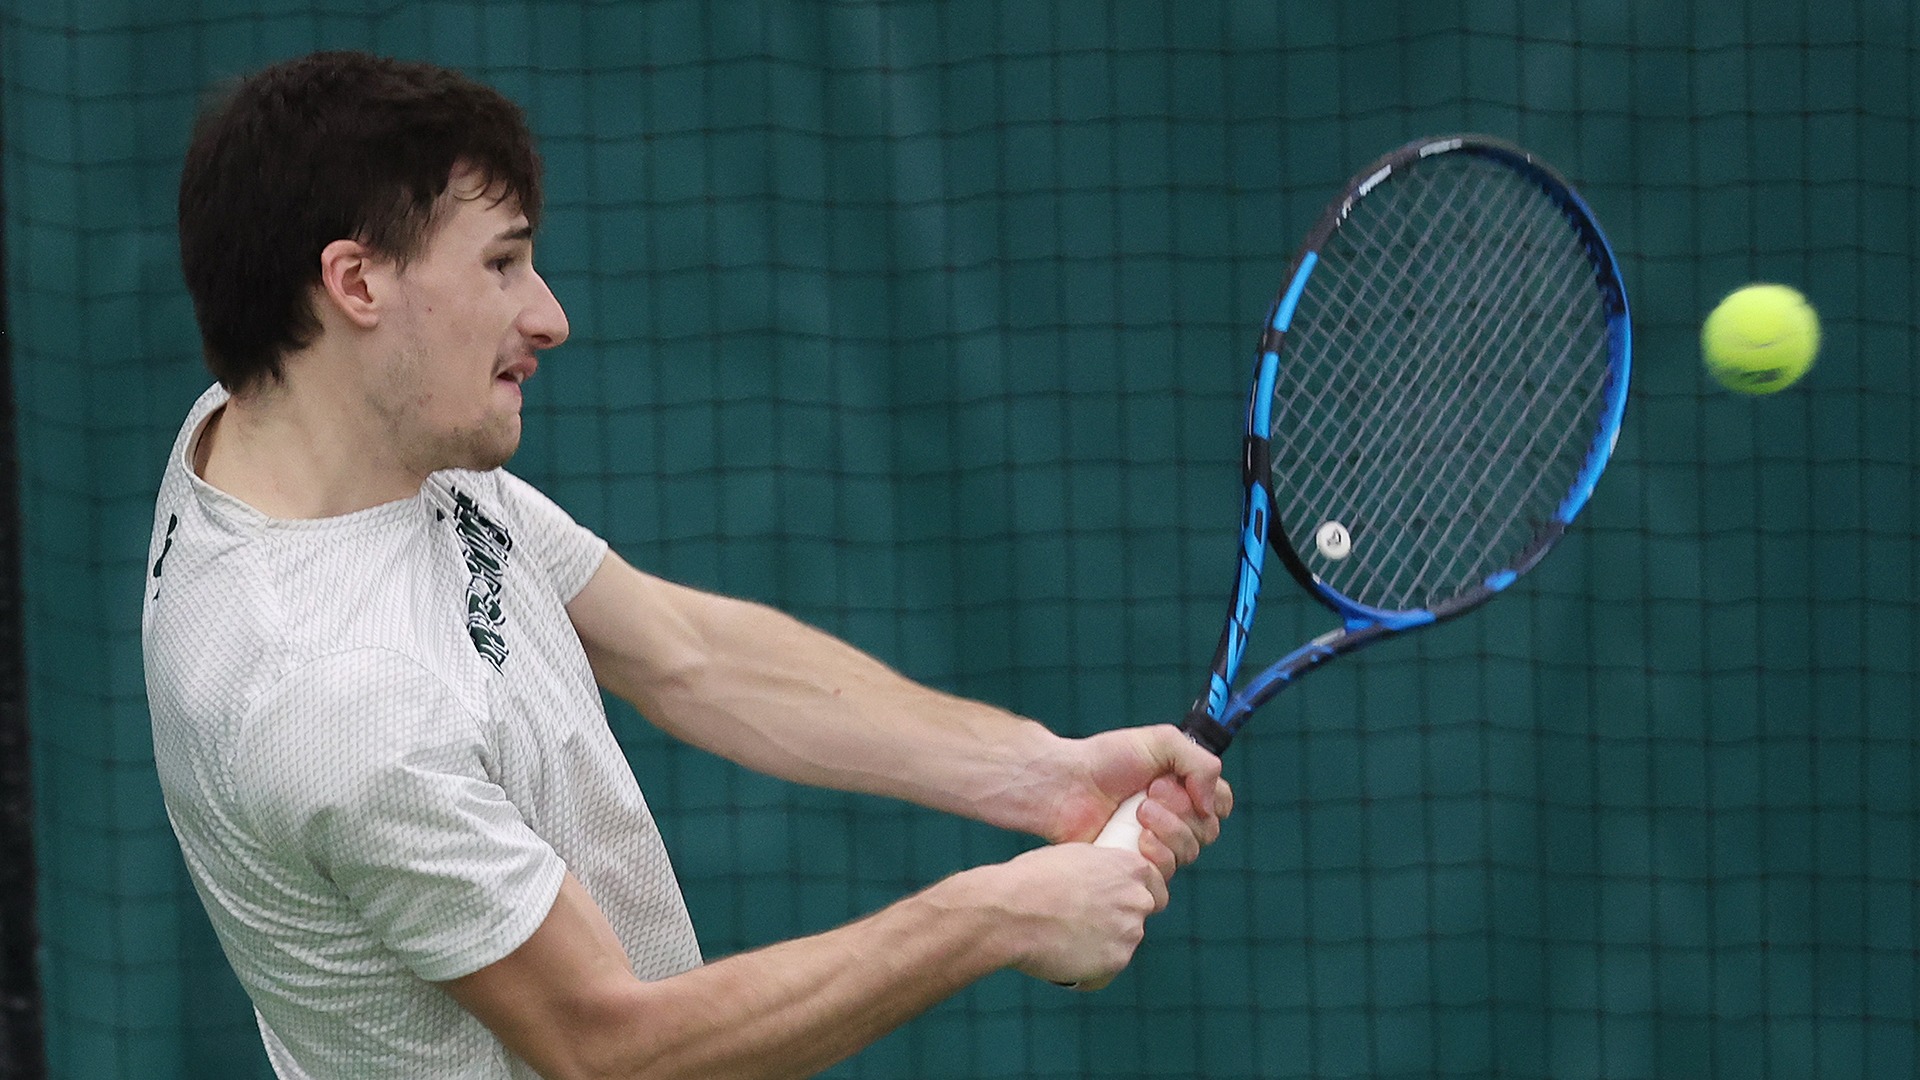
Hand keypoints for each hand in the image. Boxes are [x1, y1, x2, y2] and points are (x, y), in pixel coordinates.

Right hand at [968, 844, 1166, 987]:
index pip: (1154, 886)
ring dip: (1104, 944)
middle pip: (1139, 915)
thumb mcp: (1074, 857)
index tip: (1119, 903)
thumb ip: (1100, 870)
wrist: (1010, 912)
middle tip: (1085, 923)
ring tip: (1066, 940)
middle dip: (1119, 920)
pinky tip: (1065, 958)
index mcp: (1130, 867)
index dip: (1136, 895)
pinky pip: (1108, 968)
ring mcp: (1129, 932)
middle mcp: (1137, 899)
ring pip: (1123, 942)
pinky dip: (1092, 968)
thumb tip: (1101, 882)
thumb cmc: (1030, 879)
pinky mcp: (1115, 961)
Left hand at [1045, 725, 1233, 880]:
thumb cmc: (1106, 760)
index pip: (1220, 803)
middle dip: (1182, 811)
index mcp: (1183, 789)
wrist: (1064, 785)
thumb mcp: (1161, 742)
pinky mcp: (1136, 866)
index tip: (1182, 784)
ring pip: (1189, 853)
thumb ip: (1200, 763)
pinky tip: (1137, 841)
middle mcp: (1173, 818)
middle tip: (1148, 793)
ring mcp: (1155, 844)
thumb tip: (1212, 804)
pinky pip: (1166, 874)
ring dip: (1170, 830)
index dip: (1210, 798)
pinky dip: (1157, 856)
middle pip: (1207, 831)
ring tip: (1137, 813)